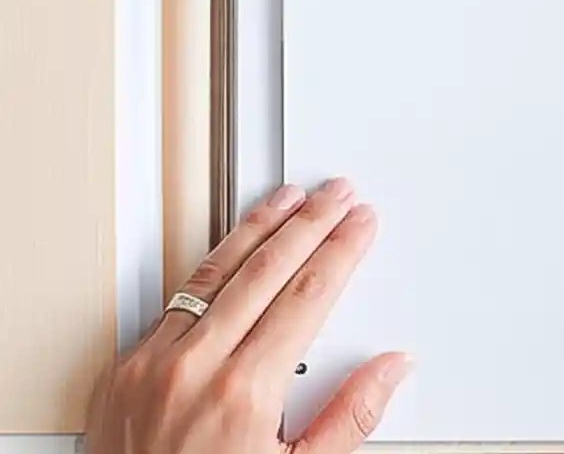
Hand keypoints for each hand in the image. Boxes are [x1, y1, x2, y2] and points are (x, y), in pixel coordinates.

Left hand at [86, 179, 410, 453]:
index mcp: (244, 393)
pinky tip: (232, 249)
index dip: (341, 251)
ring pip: (216, 273)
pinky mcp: (123, 369)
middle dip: (310, 223)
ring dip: (258, 228)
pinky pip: (176, 300)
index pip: (309, 296)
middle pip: (267, 269)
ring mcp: (153, 364)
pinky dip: (212, 266)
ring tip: (288, 198)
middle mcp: (194, 368)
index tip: (360, 225)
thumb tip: (390, 368)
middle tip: (336, 194)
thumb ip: (349, 417)